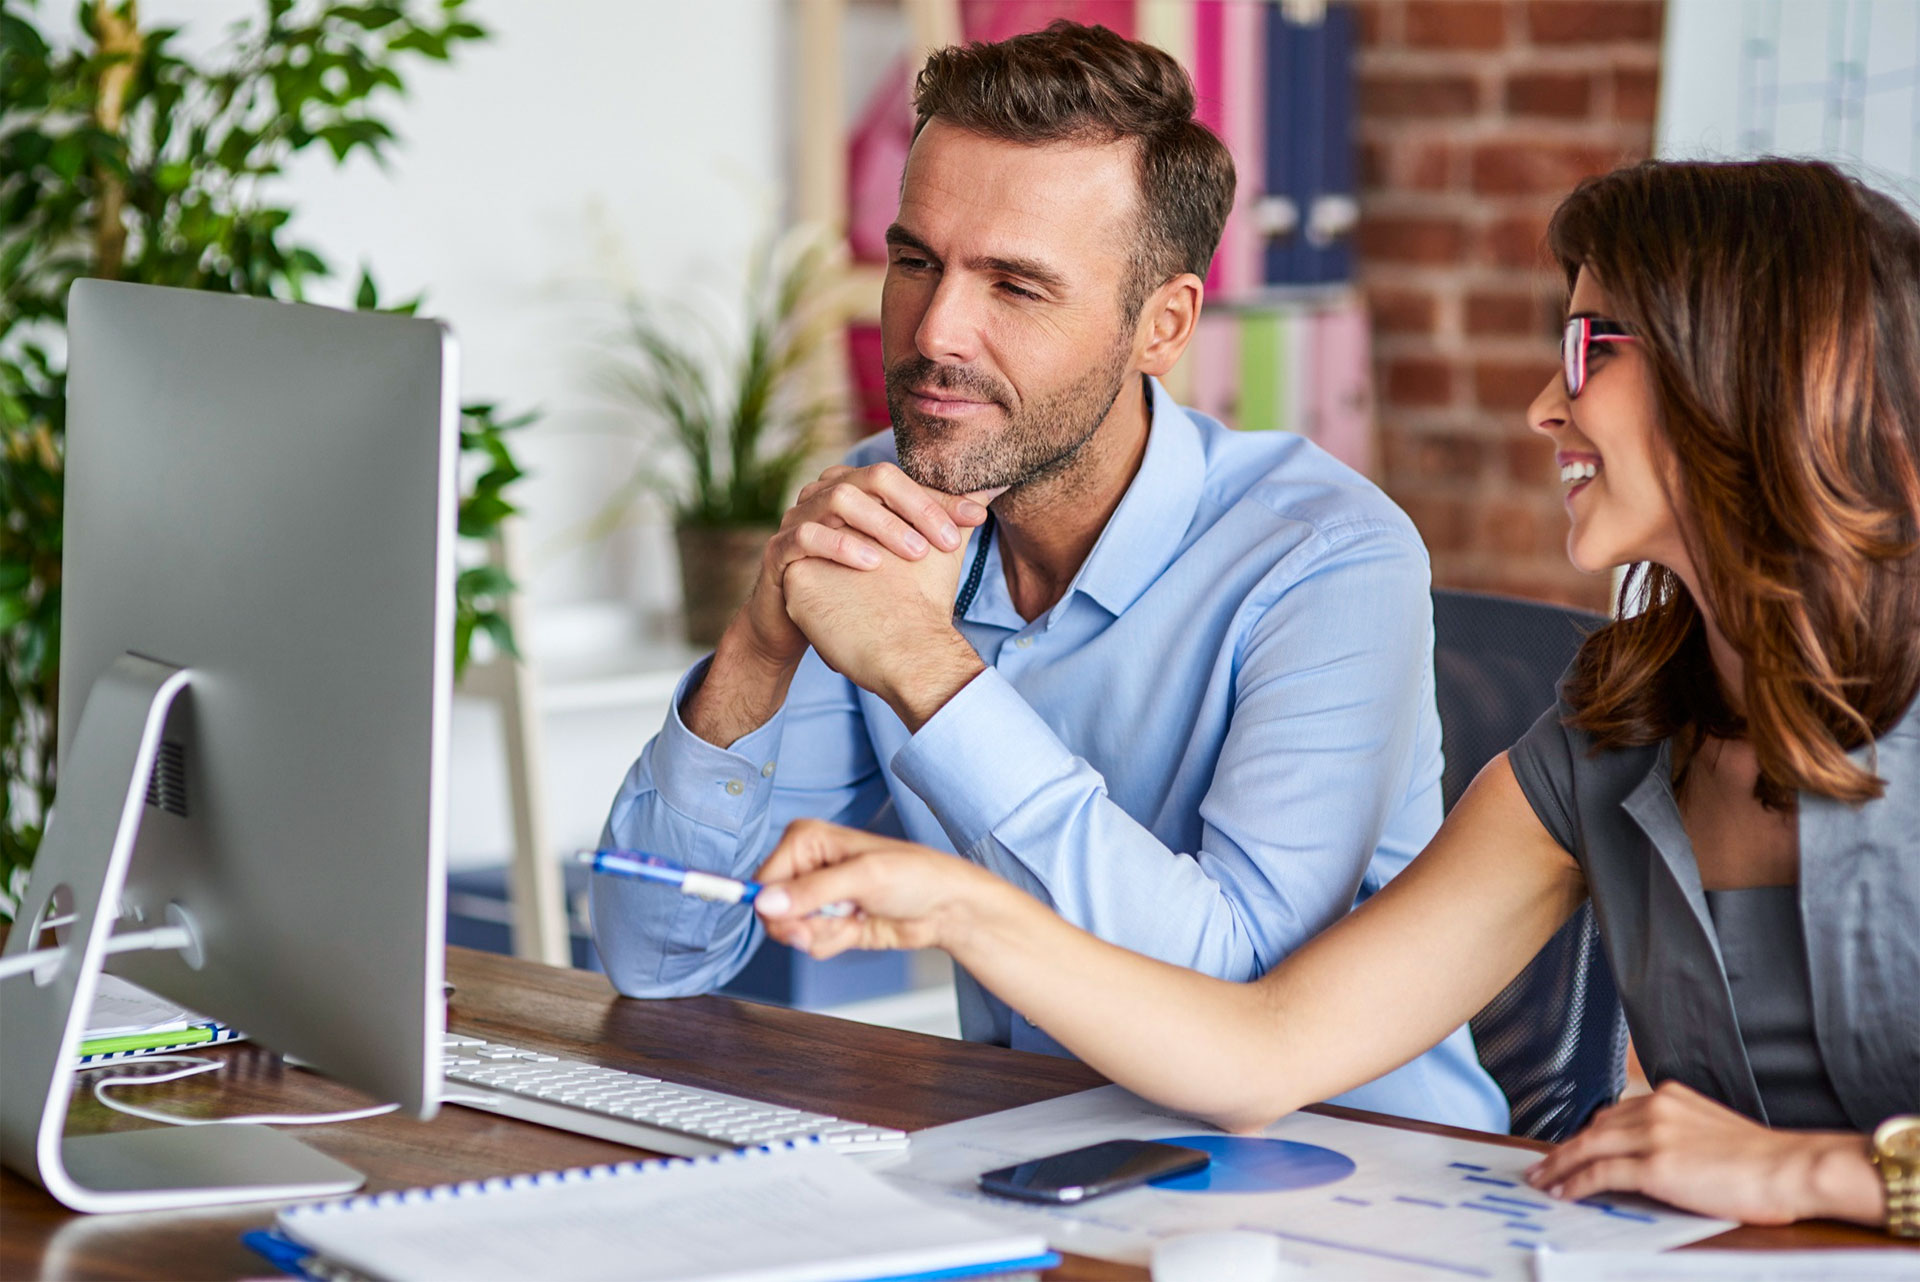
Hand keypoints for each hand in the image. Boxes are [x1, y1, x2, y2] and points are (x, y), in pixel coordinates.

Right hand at [685, 463, 988, 745]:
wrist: (798, 627)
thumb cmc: (856, 588)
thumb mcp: (900, 558)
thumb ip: (939, 526)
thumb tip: (988, 497)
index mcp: (854, 488)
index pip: (903, 479)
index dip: (940, 497)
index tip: (976, 518)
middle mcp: (824, 493)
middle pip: (873, 477)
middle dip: (916, 506)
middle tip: (949, 542)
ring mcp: (797, 518)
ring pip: (838, 498)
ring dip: (882, 524)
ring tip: (916, 554)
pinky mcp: (779, 551)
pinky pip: (805, 535)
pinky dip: (840, 545)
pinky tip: (871, 563)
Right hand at [752, 819, 1009, 955]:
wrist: (944, 908)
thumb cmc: (914, 876)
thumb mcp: (863, 877)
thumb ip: (812, 891)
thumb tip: (767, 902)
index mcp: (806, 840)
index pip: (764, 879)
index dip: (774, 905)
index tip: (797, 919)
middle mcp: (805, 866)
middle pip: (771, 910)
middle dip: (804, 923)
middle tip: (839, 916)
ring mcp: (817, 897)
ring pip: (790, 932)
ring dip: (825, 932)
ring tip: (856, 915)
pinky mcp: (829, 922)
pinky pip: (811, 944)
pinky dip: (835, 941)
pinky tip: (859, 925)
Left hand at [1524, 1081, 1882, 1225]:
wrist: (1790, 1168)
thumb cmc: (1763, 1159)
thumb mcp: (1711, 1129)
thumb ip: (1678, 1130)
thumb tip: (1655, 1151)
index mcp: (1669, 1097)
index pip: (1613, 1114)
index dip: (1587, 1134)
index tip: (1570, 1147)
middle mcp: (1655, 1108)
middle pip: (1593, 1129)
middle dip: (1563, 1149)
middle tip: (1542, 1166)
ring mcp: (1653, 1136)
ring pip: (1589, 1148)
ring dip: (1559, 1166)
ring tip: (1542, 1181)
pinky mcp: (1655, 1166)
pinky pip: (1602, 1174)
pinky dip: (1576, 1183)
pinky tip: (1564, 1193)